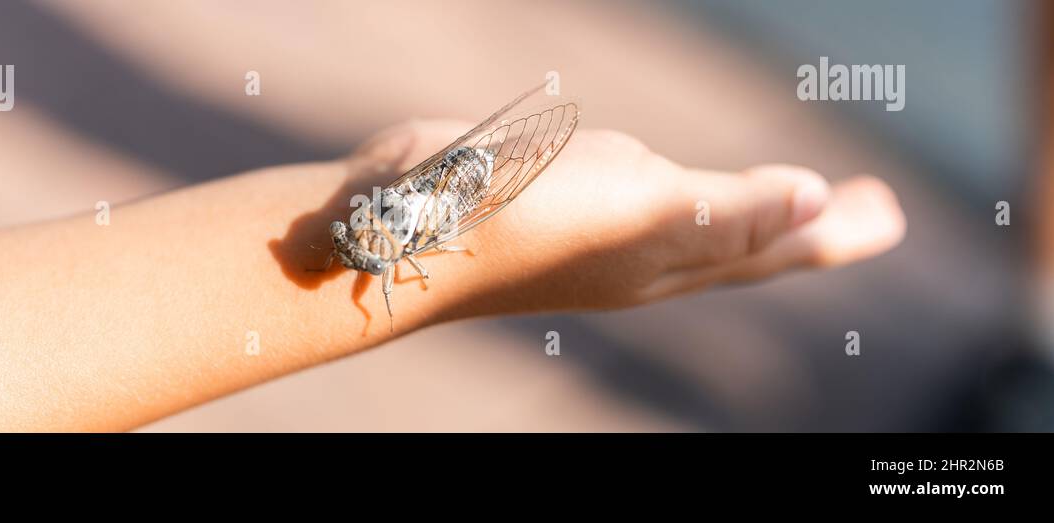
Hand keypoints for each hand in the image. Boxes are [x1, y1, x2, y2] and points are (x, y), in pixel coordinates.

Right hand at [339, 120, 905, 319]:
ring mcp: (600, 223)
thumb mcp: (644, 211)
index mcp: (671, 259)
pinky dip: (689, 189)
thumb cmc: (531, 219)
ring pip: (701, 220)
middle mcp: (643, 250)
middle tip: (873, 207)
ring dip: (758, 208)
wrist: (410, 225)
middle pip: (749, 241)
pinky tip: (681, 183)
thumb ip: (732, 210)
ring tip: (797, 195)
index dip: (832, 232)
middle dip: (813, 226)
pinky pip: (649, 193)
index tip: (889, 212)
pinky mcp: (564, 191)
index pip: (773, 247)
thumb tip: (818, 202)